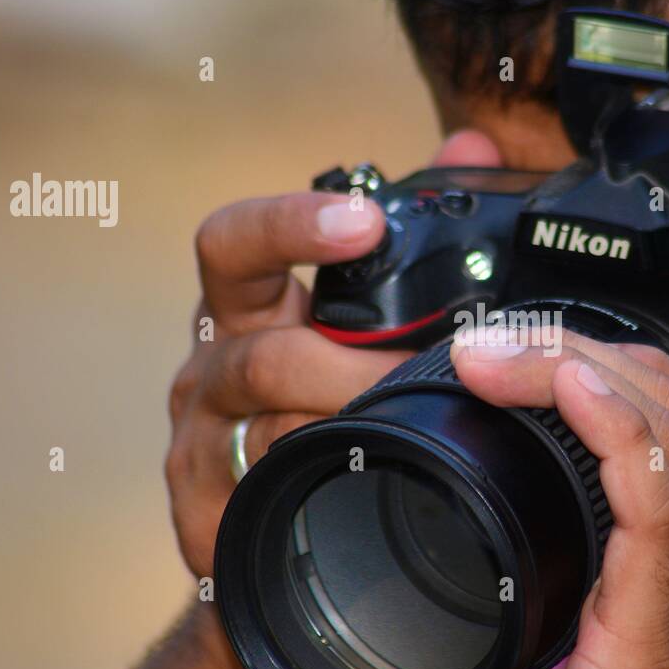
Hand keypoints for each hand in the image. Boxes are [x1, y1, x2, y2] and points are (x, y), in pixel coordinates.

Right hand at [165, 131, 501, 576]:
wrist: (286, 524)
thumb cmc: (325, 397)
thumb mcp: (361, 307)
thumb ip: (415, 225)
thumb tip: (469, 144)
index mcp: (247, 305)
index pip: (234, 244)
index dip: (290, 224)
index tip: (365, 220)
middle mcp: (211, 363)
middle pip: (259, 351)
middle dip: (355, 361)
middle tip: (427, 371)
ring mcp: (200, 437)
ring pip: (268, 423)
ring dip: (351, 421)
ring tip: (420, 427)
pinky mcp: (202, 508)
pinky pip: (262, 491)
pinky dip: (318, 485)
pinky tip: (367, 486)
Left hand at [451, 328, 668, 668]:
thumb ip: (536, 664)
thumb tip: (489, 644)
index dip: (616, 376)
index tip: (532, 358)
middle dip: (589, 347)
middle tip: (501, 338)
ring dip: (580, 364)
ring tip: (504, 347)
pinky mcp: (664, 610)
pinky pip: (656, 491)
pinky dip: (611, 421)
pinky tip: (564, 381)